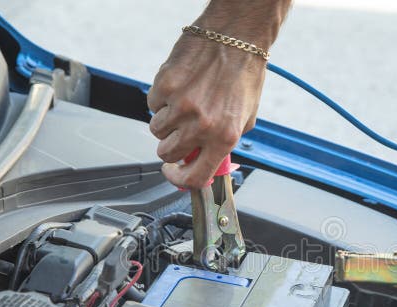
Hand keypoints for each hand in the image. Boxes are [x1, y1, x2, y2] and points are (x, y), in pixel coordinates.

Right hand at [147, 3, 282, 188]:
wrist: (236, 37)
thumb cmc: (244, 75)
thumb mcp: (244, 119)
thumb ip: (223, 143)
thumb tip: (201, 160)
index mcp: (224, 137)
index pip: (195, 176)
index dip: (179, 179)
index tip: (173, 172)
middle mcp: (202, 125)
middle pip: (167, 153)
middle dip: (171, 146)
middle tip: (181, 130)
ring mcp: (181, 106)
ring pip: (156, 129)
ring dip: (166, 121)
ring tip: (184, 102)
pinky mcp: (165, 86)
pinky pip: (152, 104)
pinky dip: (161, 99)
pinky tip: (179, 86)